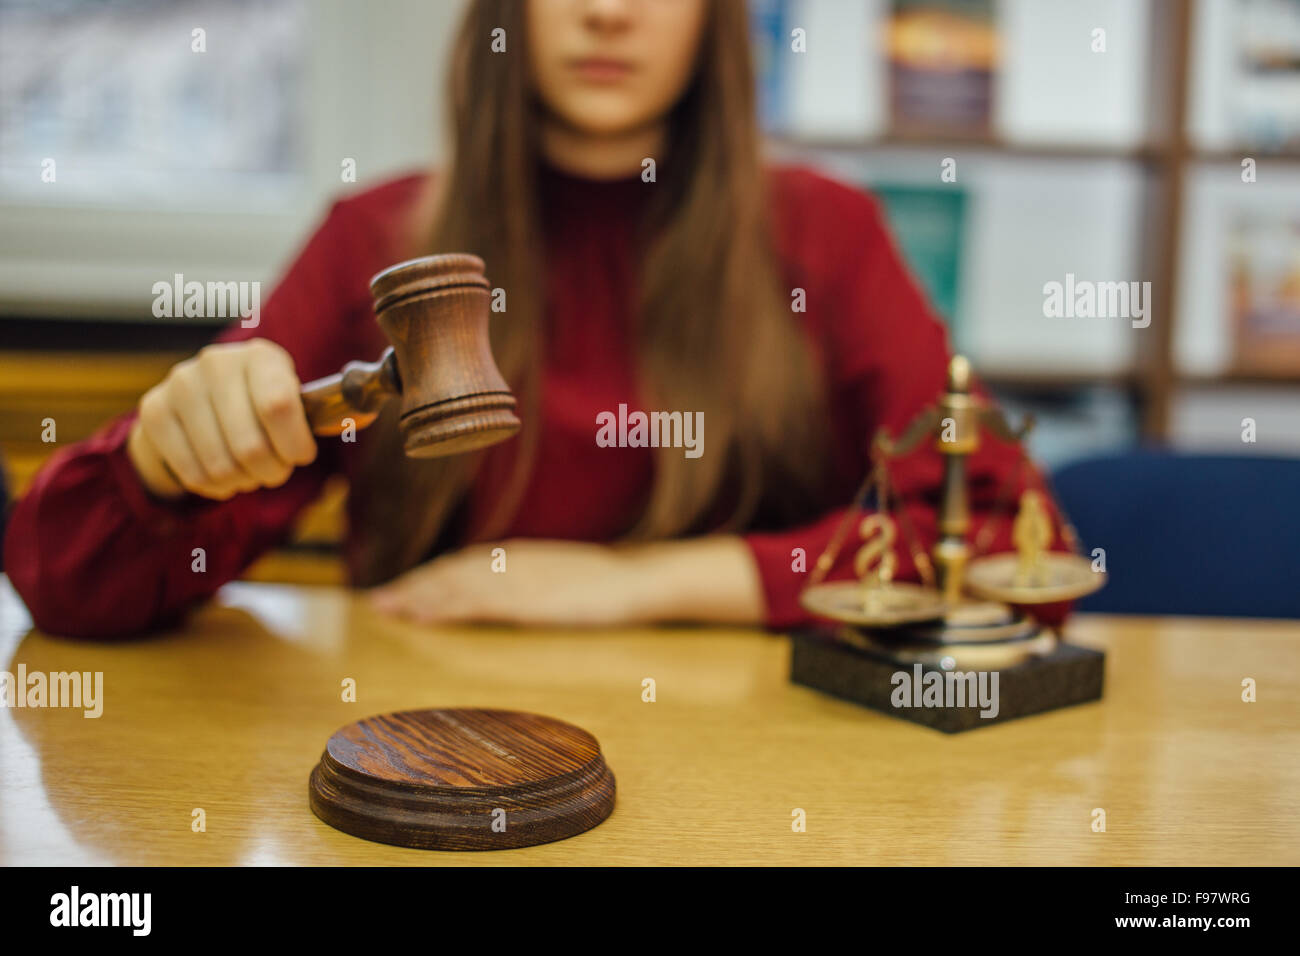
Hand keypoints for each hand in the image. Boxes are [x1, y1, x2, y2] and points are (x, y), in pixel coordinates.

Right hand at [127, 339, 316, 499]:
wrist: (195, 404)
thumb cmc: (258, 407)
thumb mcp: (292, 401)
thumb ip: (322, 412)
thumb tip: (366, 415)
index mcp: (261, 357)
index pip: (279, 406)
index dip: (294, 444)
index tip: (300, 456)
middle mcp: (218, 363)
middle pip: (251, 445)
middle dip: (271, 471)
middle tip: (273, 471)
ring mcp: (181, 385)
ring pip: (222, 465)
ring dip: (243, 481)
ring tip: (247, 472)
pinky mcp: (154, 411)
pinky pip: (193, 472)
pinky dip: (215, 486)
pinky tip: (222, 475)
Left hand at [367, 539, 645, 626]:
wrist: (640, 581)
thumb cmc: (605, 585)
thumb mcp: (561, 578)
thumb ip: (529, 583)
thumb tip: (501, 594)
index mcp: (518, 557)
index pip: (461, 565)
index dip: (426, 577)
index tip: (396, 590)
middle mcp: (512, 563)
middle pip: (450, 572)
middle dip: (412, 586)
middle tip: (376, 602)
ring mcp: (520, 581)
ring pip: (457, 585)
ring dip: (419, 595)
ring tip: (388, 608)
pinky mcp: (531, 601)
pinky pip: (479, 603)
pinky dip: (447, 607)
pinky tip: (424, 616)